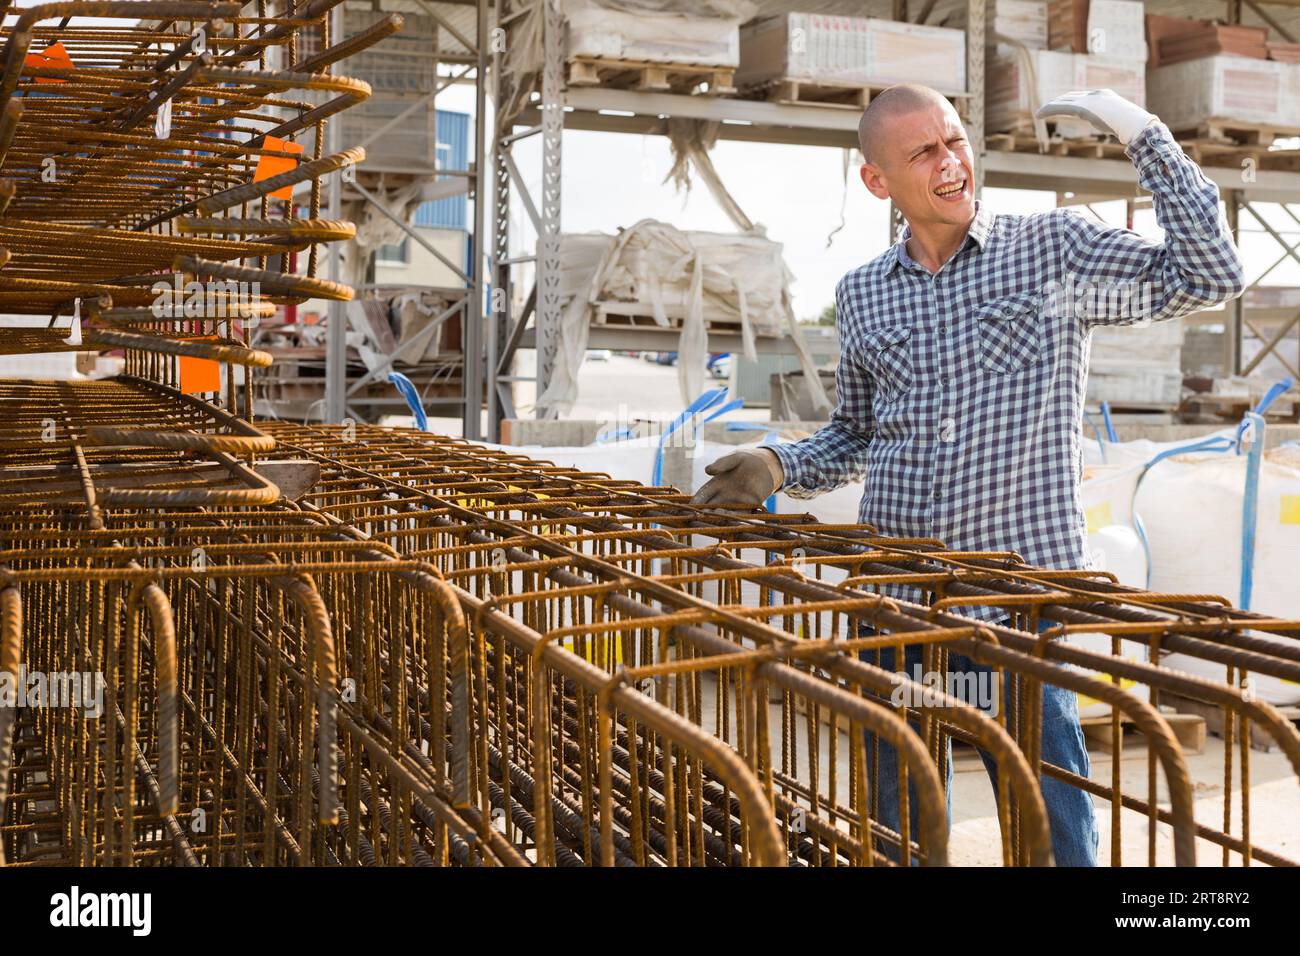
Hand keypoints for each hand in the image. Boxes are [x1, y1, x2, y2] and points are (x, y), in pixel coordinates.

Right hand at [691, 448, 783, 507]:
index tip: (688, 507)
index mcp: (716, 485)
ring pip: (724, 511)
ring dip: (719, 515)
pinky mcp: (750, 505)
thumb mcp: (734, 459)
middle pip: (710, 507)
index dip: (695, 502)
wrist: (766, 465)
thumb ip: (722, 464)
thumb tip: (707, 471)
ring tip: (714, 514)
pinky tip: (730, 516)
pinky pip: (741, 513)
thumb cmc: (746, 460)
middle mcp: (724, 496)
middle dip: (704, 512)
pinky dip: (735, 516)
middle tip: (698, 515)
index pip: (702, 496)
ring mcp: (736, 501)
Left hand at [1035, 89, 1155, 144]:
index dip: (1068, 100)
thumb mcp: (1120, 124)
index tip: (1060, 105)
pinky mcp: (1084, 108)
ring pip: (1064, 101)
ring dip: (1049, 107)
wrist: (1135, 124)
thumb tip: (1120, 133)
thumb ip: (1114, 124)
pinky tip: (1038, 115)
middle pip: (1070, 96)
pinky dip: (1049, 110)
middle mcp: (1095, 94)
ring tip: (1038, 113)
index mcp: (1104, 95)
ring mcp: (1090, 100)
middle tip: (1045, 109)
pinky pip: (1062, 107)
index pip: (1081, 96)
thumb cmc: (1132, 127)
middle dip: (1057, 102)